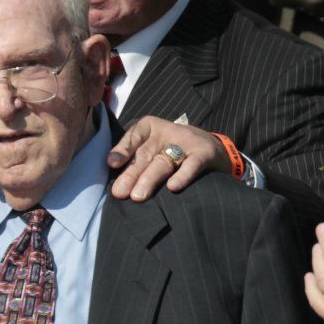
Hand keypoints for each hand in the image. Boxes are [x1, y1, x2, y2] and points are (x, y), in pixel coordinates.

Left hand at [107, 116, 231, 200]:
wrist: (213, 148)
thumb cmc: (171, 149)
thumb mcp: (152, 146)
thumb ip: (133, 156)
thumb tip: (111, 174)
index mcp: (150, 127)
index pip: (134, 136)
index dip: (122, 149)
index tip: (111, 164)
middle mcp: (166, 132)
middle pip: (145, 154)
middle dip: (131, 173)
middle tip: (119, 192)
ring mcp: (186, 142)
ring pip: (164, 162)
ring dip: (150, 179)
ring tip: (138, 196)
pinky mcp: (204, 153)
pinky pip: (192, 165)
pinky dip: (183, 175)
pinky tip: (173, 187)